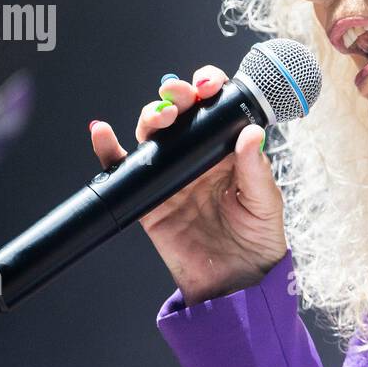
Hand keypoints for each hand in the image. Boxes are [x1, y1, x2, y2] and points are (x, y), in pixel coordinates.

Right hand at [88, 67, 286, 302]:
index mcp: (227, 149)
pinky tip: (102, 134)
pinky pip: (124, 171)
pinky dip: (108, 151)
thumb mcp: (265, 202)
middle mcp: (197, 156)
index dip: (209, 88)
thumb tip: (250, 133)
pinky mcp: (149, 198)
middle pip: (179, 113)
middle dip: (177, 96)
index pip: (215, 107)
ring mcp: (171, 175)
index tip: (209, 84)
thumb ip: (255, 169)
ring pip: (152, 134)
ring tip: (159, 117)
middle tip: (181, 96)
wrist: (236, 282)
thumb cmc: (258, 239)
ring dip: (150, 116)